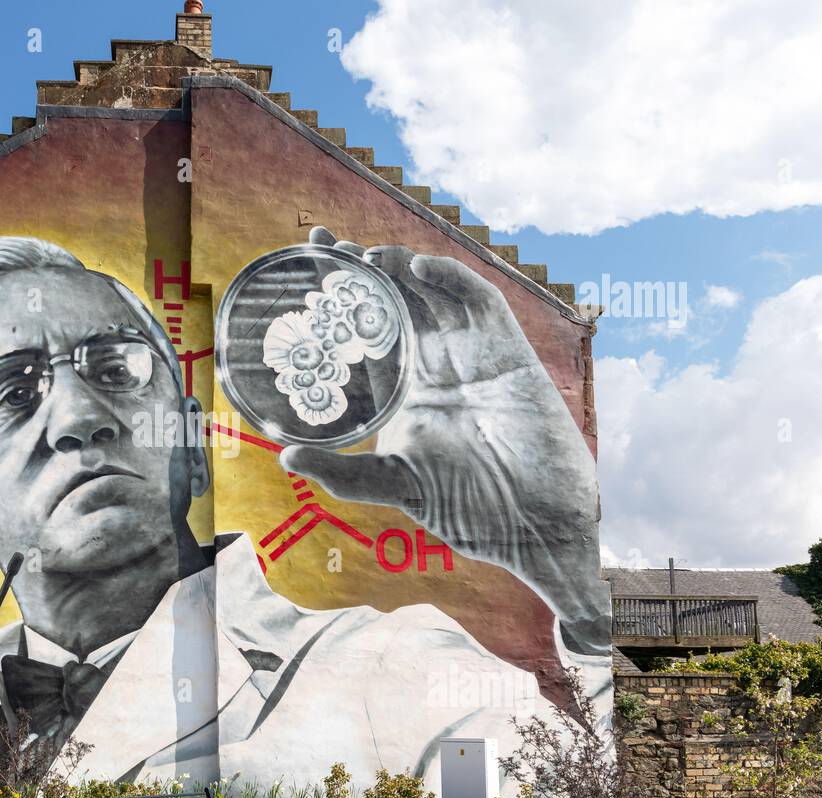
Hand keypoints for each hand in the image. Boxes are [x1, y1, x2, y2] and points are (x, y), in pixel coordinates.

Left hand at [280, 227, 609, 656]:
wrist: (534, 527)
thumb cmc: (471, 510)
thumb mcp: (395, 484)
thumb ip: (344, 473)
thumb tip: (287, 457)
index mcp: (407, 392)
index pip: (365, 337)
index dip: (337, 306)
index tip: (303, 278)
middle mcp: (436, 366)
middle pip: (393, 303)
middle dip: (359, 271)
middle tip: (318, 246)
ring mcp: (472, 355)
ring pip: (430, 294)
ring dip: (398, 267)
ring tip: (362, 254)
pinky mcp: (508, 353)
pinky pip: (479, 302)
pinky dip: (451, 279)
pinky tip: (418, 267)